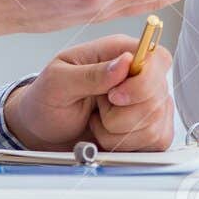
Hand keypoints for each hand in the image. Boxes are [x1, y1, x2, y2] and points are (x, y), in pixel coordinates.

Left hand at [4, 35, 175, 152]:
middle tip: (97, 110)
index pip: (157, 59)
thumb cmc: (47, 100)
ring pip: (154, 124)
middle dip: (120, 115)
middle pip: (157, 97)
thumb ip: (90, 74)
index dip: (143, 82)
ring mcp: (148, 103)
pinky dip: (125, 146)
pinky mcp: (151, 128)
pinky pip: (155, 141)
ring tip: (97, 122)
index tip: (114, 97)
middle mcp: (139, 75)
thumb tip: (124, 62)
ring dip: (118, 133)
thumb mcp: (57, 82)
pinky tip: (107, 136)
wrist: (41, 130)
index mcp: (118, 52)